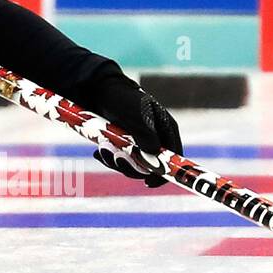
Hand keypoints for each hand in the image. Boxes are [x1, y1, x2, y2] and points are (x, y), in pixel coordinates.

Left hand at [80, 71, 182, 188]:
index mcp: (166, 130)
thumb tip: (153, 156)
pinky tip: (98, 151)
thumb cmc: (122, 99)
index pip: (174, 157)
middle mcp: (155, 139)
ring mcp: (138, 142)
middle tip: (115, 157)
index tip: (149, 182)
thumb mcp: (137, 116)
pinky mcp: (123, 144)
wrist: (98, 90)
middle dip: (132, 166)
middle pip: (151, 166)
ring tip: (102, 148)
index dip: (165, 173)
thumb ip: (146, 135)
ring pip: (132, 165)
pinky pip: (119, 160)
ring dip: (116, 161)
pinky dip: (108, 158)